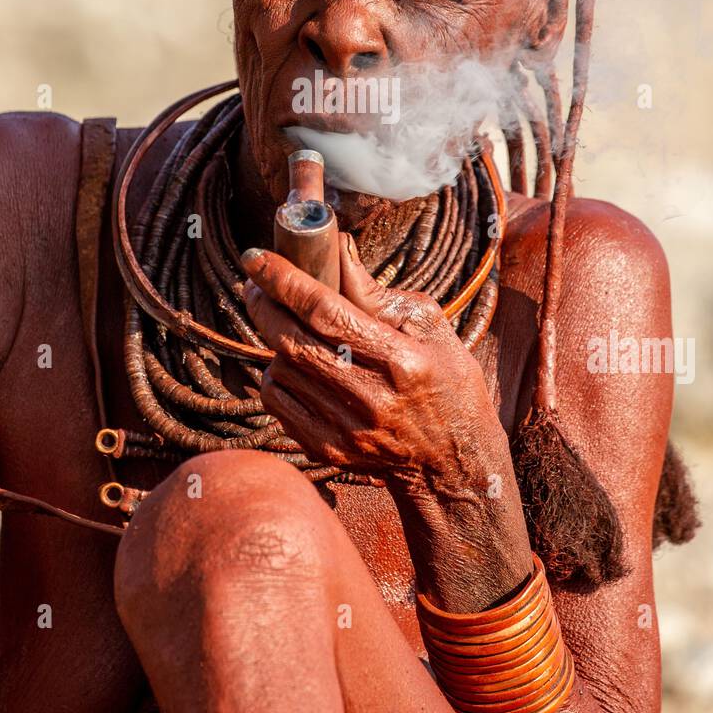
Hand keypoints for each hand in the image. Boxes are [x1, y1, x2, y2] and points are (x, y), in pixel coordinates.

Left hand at [241, 234, 504, 496]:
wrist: (455, 462)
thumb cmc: (448, 382)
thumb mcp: (430, 326)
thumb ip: (377, 292)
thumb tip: (337, 249)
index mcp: (400, 361)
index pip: (325, 312)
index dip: (284, 280)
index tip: (257, 257)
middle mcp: (370, 398)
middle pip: (291, 341)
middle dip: (265, 303)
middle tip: (259, 281)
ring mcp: (344, 431)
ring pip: (279, 370)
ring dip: (275, 340)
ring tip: (293, 327)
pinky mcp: (327, 452)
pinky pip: (277, 403)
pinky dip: (279, 376)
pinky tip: (298, 365)